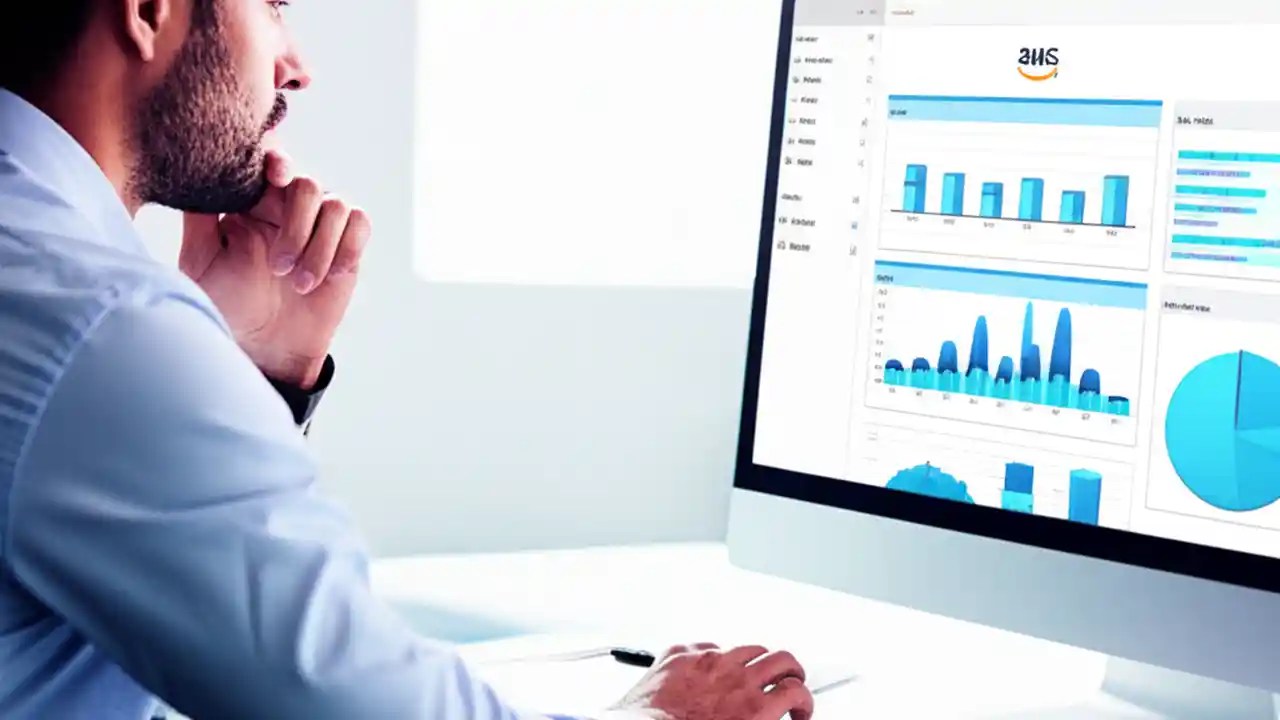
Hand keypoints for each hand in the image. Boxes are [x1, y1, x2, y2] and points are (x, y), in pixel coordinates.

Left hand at [179, 151, 371, 388]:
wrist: (268, 345)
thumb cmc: (228, 303)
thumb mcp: (201, 261)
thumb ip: (199, 218)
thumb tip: (193, 174)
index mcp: (253, 202)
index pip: (270, 164)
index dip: (278, 160)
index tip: (275, 174)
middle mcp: (289, 208)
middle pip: (308, 183)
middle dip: (297, 225)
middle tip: (278, 268)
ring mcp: (322, 225)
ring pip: (337, 206)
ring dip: (319, 247)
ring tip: (300, 284)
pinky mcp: (348, 246)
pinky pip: (360, 225)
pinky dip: (347, 248)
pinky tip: (330, 276)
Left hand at [606, 643, 813, 719]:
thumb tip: (771, 716)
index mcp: (754, 707)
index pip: (798, 690)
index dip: (805, 700)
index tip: (798, 709)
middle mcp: (735, 678)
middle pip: (782, 659)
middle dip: (791, 671)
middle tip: (788, 682)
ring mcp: (707, 661)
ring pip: (747, 648)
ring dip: (755, 662)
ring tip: (749, 675)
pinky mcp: (680, 654)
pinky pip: (706, 646)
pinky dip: (713, 659)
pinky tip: (708, 673)